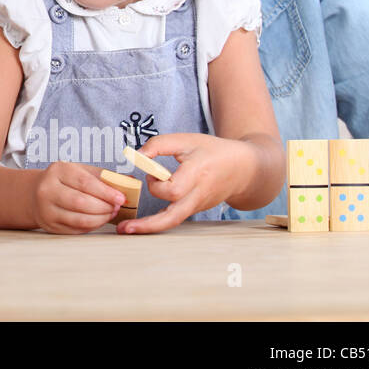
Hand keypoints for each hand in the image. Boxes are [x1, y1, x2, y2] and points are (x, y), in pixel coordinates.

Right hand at [29, 162, 125, 233]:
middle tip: (116, 207)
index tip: (121, 198)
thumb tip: (130, 182)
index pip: (84, 182)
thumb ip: (103, 176)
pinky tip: (98, 220)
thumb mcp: (79, 171)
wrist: (35, 193)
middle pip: (81, 202)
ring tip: (109, 214)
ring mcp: (47, 209)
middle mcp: (48, 189)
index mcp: (57, 171)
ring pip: (79, 219)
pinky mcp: (50, 225)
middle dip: (104, 207)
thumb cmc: (63, 180)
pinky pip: (76, 229)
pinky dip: (92, 226)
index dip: (105, 192)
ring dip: (100, 219)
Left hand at [118, 133, 250, 233]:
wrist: (243, 169)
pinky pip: (175, 218)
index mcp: (197, 175)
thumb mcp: (186, 140)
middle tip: (125, 228)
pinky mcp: (194, 209)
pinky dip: (158, 222)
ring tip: (127, 229)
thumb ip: (159, 144)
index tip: (150, 173)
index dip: (156, 183)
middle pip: (173, 217)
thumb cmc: (212, 151)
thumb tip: (137, 155)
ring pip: (173, 222)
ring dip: (149, 227)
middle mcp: (197, 195)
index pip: (174, 190)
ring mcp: (197, 205)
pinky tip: (141, 223)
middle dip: (148, 224)